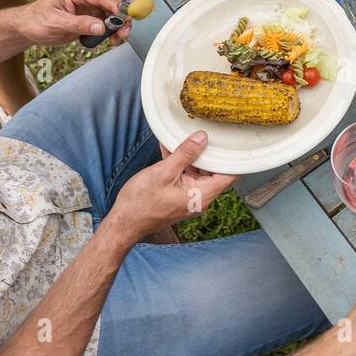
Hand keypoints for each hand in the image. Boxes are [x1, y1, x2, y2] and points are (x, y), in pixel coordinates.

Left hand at [17, 0, 126, 46]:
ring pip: (113, 15)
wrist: (27, 29)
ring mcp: (89, 8)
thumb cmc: (35, 20)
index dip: (116, 5)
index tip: (125, 17)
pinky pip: (107, 24)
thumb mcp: (56, 22)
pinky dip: (112, 32)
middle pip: (112, 4)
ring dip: (118, 27)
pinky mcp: (90, 18)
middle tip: (124, 32)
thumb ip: (79, 24)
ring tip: (117, 39)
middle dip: (121, 18)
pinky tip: (110, 40)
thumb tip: (100, 26)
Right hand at [108, 132, 235, 242]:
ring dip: (190, 155)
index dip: (232, 157)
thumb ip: (185, 154)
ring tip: (183, 136)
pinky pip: (184, 175)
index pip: (229, 175)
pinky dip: (179, 163)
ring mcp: (189, 197)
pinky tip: (169, 147)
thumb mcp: (164, 172)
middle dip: (207, 152)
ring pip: (197, 171)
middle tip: (205, 132)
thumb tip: (202, 138)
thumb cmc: (141, 203)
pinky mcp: (178, 195)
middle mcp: (200, 198)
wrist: (123, 223)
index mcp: (202, 195)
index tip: (230, 140)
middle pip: (213, 170)